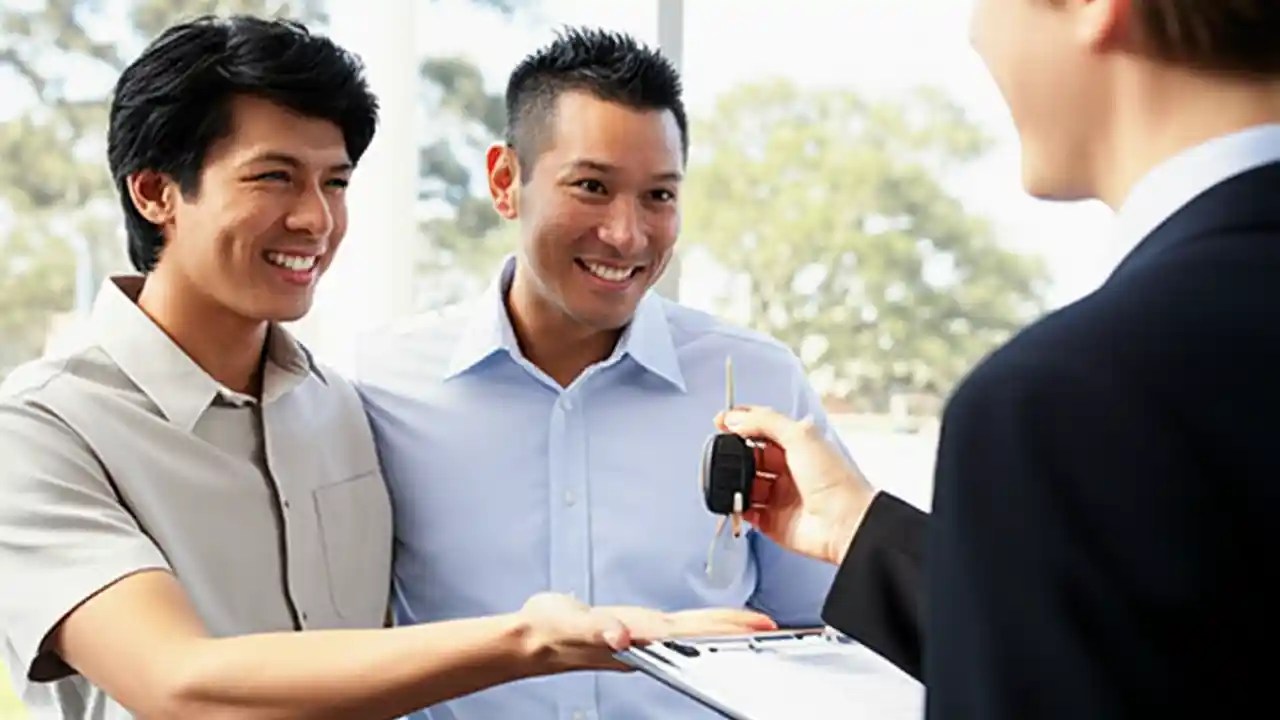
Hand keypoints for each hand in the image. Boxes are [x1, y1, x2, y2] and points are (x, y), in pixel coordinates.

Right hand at [516, 593, 776, 673]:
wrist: (531, 637)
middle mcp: (644, 636)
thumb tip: (622, 637)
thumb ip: (597, 630)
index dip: (728, 626)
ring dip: (719, 628)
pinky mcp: (628, 630)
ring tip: (750, 627)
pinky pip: (667, 629)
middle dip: (735, 628)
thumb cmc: (552, 629)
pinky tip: (703, 630)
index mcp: (639, 634)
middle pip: (699, 631)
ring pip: (688, 631)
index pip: (695, 628)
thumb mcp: (573, 626)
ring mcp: (637, 635)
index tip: (760, 625)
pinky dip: (690, 628)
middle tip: (770, 625)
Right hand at [715, 405, 875, 565]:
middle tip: (726, 455)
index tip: (722, 422)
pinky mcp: (773, 521)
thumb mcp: (801, 436)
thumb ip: (765, 421)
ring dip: (736, 482)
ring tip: (736, 482)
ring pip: (746, 485)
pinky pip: (746, 512)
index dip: (742, 424)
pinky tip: (736, 502)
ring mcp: (780, 496)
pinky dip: (737, 507)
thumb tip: (735, 417)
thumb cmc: (834, 481)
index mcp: (799, 445)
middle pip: (751, 457)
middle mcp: (789, 470)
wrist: (844, 524)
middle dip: (736, 455)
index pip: (763, 429)